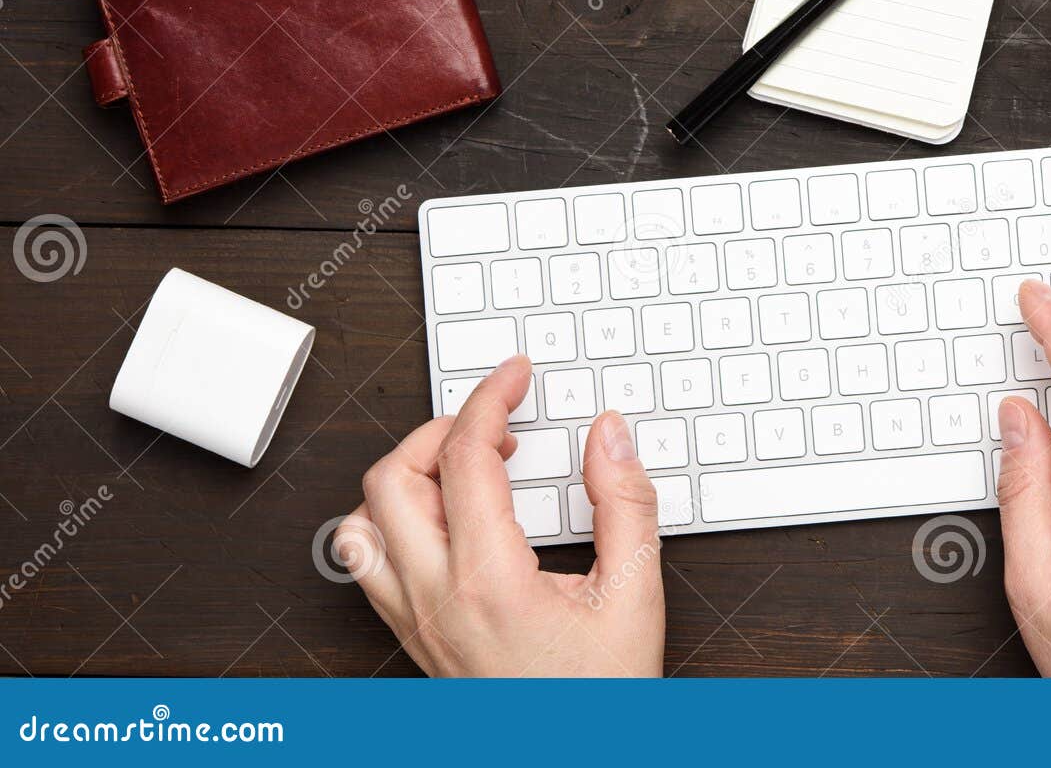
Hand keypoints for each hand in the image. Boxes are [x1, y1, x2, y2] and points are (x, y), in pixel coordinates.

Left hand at [338, 354, 664, 675]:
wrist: (577, 766)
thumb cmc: (602, 701)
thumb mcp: (635, 594)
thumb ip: (625, 502)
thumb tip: (608, 435)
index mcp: (488, 581)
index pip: (465, 455)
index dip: (491, 397)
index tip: (515, 376)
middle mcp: (434, 600)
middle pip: (390, 479)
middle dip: (440, 429)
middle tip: (495, 422)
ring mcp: (414, 624)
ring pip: (361, 525)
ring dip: (405, 479)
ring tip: (463, 471)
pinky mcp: (413, 642)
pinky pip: (368, 567)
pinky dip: (392, 524)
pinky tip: (446, 522)